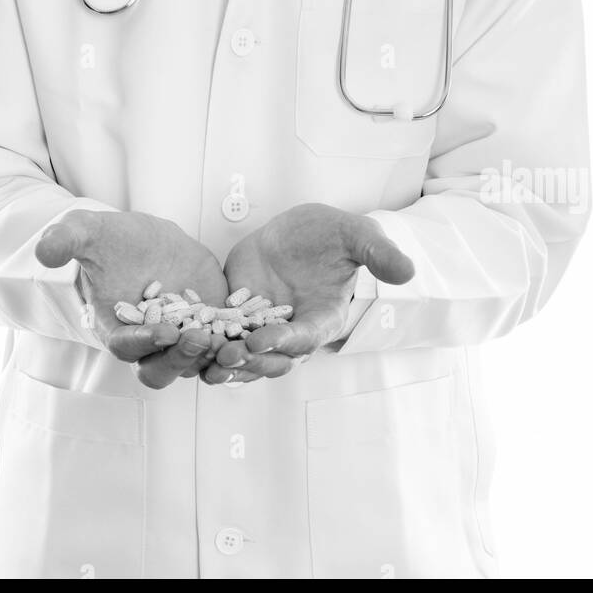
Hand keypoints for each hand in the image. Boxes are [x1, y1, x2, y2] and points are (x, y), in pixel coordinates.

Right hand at [35, 210, 227, 387]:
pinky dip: (236, 344)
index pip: (127, 347)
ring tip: (230, 337)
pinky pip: (223, 345)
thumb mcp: (86, 232)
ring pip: (195, 363)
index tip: (164, 331)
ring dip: (212, 357)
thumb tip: (43, 251)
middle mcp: (147, 342)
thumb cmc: (111, 241)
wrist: (145, 240)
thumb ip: (65, 240)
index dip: (145, 343)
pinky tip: (254, 331)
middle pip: (161, 369)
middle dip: (179, 358)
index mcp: (115, 327)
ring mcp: (179, 337)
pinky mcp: (207, 326)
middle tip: (198, 337)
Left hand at [202, 203, 414, 384]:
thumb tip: (408, 272)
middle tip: (227, 354)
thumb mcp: (357, 235)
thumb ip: (379, 254)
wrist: (300, 230)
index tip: (265, 338)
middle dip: (251, 361)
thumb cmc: (333, 234)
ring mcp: (263, 327)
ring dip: (224, 361)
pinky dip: (205, 343)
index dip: (287, 341)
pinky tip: (184, 342)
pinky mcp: (237, 316)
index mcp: (323, 318)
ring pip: (244, 357)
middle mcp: (293, 331)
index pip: (307, 338)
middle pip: (272, 359)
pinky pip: (221, 337)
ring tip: (202, 357)